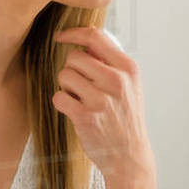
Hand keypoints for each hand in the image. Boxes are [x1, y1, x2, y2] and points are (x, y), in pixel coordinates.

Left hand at [51, 27, 155, 185]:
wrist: (129, 155)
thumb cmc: (126, 117)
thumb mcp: (129, 85)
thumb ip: (110, 62)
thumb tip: (84, 42)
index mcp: (128, 69)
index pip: (96, 37)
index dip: (73, 33)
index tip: (61, 36)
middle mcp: (116, 81)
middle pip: (74, 57)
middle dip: (72, 69)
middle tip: (82, 85)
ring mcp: (101, 99)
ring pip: (64, 75)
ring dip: (67, 87)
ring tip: (81, 99)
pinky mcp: (85, 117)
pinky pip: (59, 97)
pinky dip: (62, 102)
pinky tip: (75, 110)